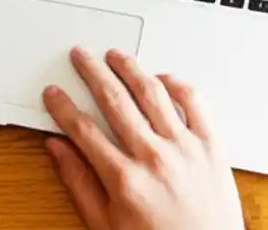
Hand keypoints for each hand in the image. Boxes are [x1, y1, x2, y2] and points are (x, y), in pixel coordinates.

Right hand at [42, 48, 244, 229]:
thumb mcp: (106, 226)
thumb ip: (80, 184)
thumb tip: (58, 150)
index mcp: (124, 180)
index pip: (83, 129)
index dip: (63, 106)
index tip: (54, 94)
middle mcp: (154, 158)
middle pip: (114, 99)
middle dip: (92, 72)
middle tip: (81, 56)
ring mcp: (185, 148)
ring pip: (152, 91)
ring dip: (130, 67)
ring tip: (116, 55)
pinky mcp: (212, 146)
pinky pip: (194, 102)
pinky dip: (177, 83)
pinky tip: (162, 77)